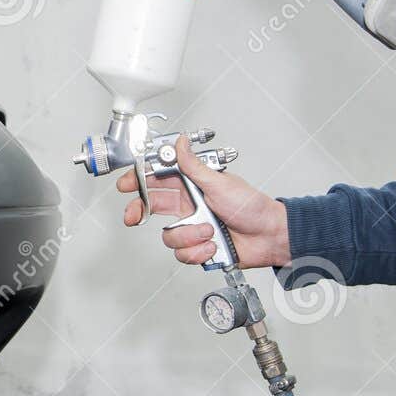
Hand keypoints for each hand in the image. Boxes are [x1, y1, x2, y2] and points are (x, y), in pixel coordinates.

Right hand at [117, 135, 290, 268]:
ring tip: (209, 231)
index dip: (139, 181)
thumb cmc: (251, 207)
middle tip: (134, 216)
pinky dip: (198, 250)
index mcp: (192, 185)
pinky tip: (212, 244)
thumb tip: (179, 143)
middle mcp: (189, 206)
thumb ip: (193, 165)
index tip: (125, 185)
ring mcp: (193, 227)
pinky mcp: (198, 247)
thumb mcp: (219, 183)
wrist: (269, 237)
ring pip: (169, 236)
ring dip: (188, 236)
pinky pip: (183, 253)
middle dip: (140, 212)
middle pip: (153, 207)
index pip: (158, 179)